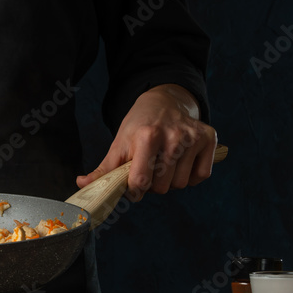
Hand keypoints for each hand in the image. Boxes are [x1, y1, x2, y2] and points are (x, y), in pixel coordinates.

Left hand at [76, 84, 217, 200]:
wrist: (164, 101)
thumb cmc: (138, 126)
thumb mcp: (119, 143)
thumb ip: (104, 169)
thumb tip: (82, 184)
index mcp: (147, 136)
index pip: (140, 181)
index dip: (135, 191)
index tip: (133, 185)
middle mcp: (173, 135)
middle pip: (162, 187)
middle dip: (153, 184)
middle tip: (149, 169)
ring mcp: (193, 136)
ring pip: (181, 184)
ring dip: (171, 181)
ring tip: (164, 164)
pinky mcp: (209, 138)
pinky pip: (201, 176)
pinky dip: (191, 175)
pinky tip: (181, 162)